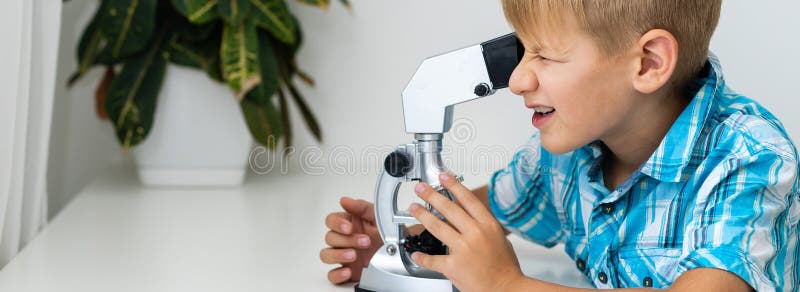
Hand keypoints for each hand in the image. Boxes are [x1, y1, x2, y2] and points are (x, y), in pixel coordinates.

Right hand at [320, 197, 382, 283]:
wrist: (400, 251)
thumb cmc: (386, 232)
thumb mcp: (377, 216)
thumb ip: (361, 207)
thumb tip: (345, 201)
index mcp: (348, 223)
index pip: (331, 220)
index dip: (336, 223)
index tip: (348, 227)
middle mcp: (344, 239)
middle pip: (330, 237)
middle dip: (346, 240)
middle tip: (365, 241)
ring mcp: (344, 255)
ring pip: (326, 255)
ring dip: (338, 255)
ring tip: (353, 255)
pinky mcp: (347, 271)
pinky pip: (332, 275)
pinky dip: (337, 274)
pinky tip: (347, 271)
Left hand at [408, 173, 524, 291]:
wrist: (505, 288)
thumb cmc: (505, 267)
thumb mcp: (500, 239)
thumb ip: (484, 226)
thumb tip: (470, 217)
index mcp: (488, 225)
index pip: (467, 199)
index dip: (453, 185)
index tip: (443, 177)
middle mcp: (474, 234)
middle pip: (448, 208)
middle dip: (431, 195)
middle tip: (421, 188)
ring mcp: (463, 249)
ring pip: (437, 226)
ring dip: (422, 215)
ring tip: (414, 208)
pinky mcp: (453, 266)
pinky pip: (432, 259)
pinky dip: (422, 257)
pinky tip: (416, 254)